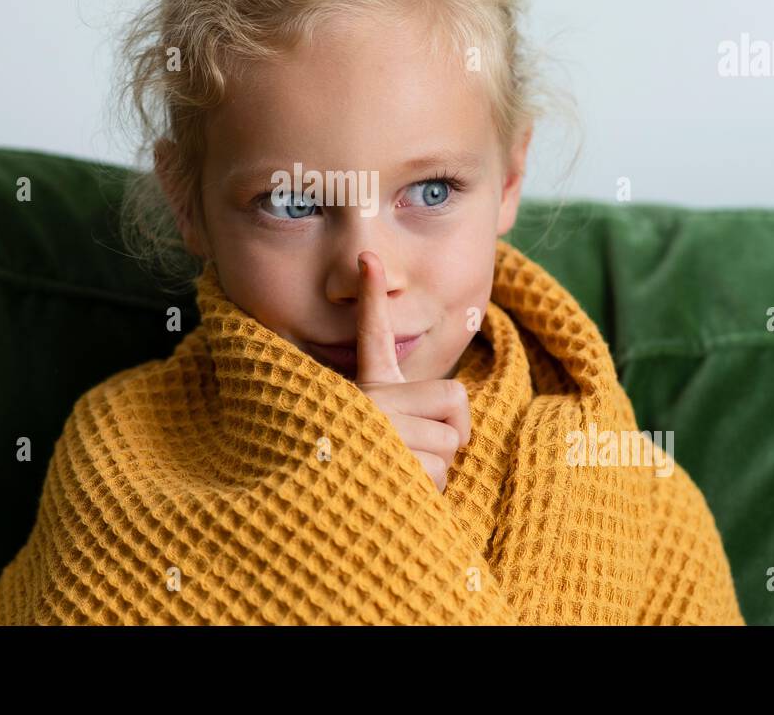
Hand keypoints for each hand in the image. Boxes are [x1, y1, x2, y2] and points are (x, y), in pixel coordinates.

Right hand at [353, 250, 470, 492]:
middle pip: (454, 399)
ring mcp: (379, 431)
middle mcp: (369, 402)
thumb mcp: (380, 436)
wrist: (319, 516)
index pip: (372, 333)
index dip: (371, 295)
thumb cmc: (362, 476)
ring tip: (401, 476)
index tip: (368, 258)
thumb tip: (446, 415)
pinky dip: (427, 493)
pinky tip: (397, 494)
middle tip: (420, 449)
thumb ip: (408, 416)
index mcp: (366, 387)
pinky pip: (439, 474)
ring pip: (451, 443)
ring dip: (436, 469)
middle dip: (452, 432)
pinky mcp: (388, 463)